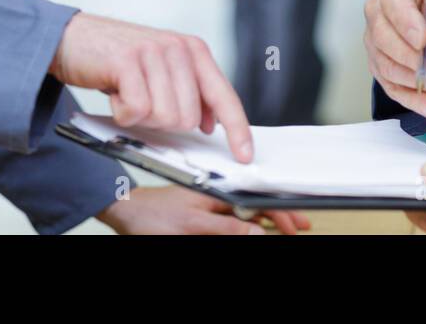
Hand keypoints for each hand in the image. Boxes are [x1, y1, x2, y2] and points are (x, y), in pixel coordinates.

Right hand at [51, 13, 253, 161]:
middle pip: (187, 118)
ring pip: (164, 117)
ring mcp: (153, 52)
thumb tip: (210, 125)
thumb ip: (189, 93)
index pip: (224, 95)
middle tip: (142, 101)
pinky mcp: (127, 61)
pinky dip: (122, 112)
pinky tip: (115, 92)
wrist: (73, 38)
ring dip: (140, 116)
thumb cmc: (119, 60)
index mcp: (194, 50)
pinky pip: (137, 110)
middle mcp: (178, 48)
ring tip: (128, 93)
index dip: (237, 129)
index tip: (244, 156)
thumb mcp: (161, 71)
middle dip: (162, 122)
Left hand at [98, 186, 311, 234]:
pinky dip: (250, 224)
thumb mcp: (191, 226)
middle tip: (301, 226)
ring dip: (268, 221)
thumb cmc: (151, 216)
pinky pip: (233, 218)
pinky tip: (259, 228)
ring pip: (248, 212)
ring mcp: (210, 204)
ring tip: (288, 227)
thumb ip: (226, 229)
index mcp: (218, 191)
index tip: (297, 224)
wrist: (124, 211)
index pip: (258, 201)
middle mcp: (217, 194)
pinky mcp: (202, 213)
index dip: (280, 212)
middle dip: (281, 215)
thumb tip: (258, 234)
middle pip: (258, 205)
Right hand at [364, 0, 425, 118]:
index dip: (405, 21)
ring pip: (385, 64)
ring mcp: (375, 38)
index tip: (423, 41)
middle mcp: (378, 8)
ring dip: (416, 80)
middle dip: (412, 58)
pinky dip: (411, 98)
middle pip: (383, 35)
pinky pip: (390, 86)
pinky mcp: (380, 64)